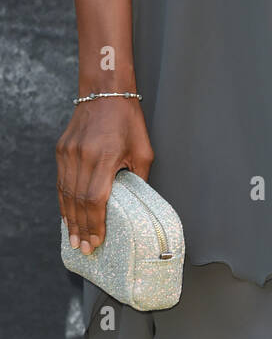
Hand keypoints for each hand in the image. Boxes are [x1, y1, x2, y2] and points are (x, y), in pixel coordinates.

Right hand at [56, 95, 153, 254]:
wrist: (106, 91)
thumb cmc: (128, 119)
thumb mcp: (143, 150)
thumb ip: (139, 178)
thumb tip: (136, 203)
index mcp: (105, 157)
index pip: (96, 199)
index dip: (95, 224)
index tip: (97, 241)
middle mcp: (83, 156)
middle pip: (78, 201)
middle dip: (81, 228)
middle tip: (84, 247)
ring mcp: (69, 152)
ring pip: (65, 193)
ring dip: (70, 218)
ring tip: (74, 238)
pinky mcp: (62, 149)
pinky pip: (61, 181)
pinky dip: (64, 200)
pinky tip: (68, 214)